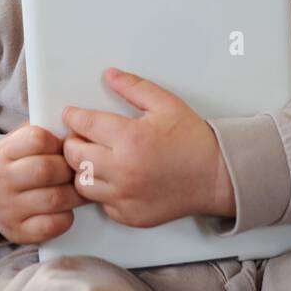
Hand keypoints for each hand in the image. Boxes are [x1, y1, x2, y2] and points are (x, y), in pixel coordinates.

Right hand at [0, 123, 91, 243]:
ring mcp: (8, 208)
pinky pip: (51, 226)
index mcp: (3, 153)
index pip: (37, 139)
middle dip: (71, 170)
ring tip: (80, 190)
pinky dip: (66, 218)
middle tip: (80, 171)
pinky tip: (66, 209)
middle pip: (48, 170)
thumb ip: (44, 134)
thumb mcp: (20, 143)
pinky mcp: (18, 231)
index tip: (66, 148)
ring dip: (76, 195)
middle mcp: (1, 180)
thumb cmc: (16, 166)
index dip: (59, 142)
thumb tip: (77, 131)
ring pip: (55, 199)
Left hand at [62, 68, 233, 227]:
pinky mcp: (129, 215)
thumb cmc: (194, 141)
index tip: (72, 115)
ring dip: (84, 168)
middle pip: (74, 155)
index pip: (83, 124)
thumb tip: (110, 76)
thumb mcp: (166, 104)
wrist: (217, 177)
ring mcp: (125, 196)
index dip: (73, 116)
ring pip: (82, 183)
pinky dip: (102, 191)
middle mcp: (123, 170)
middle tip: (83, 136)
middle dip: (73, 141)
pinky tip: (115, 178)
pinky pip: (101, 203)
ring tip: (97, 158)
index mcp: (130, 139)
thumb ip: (134, 87)